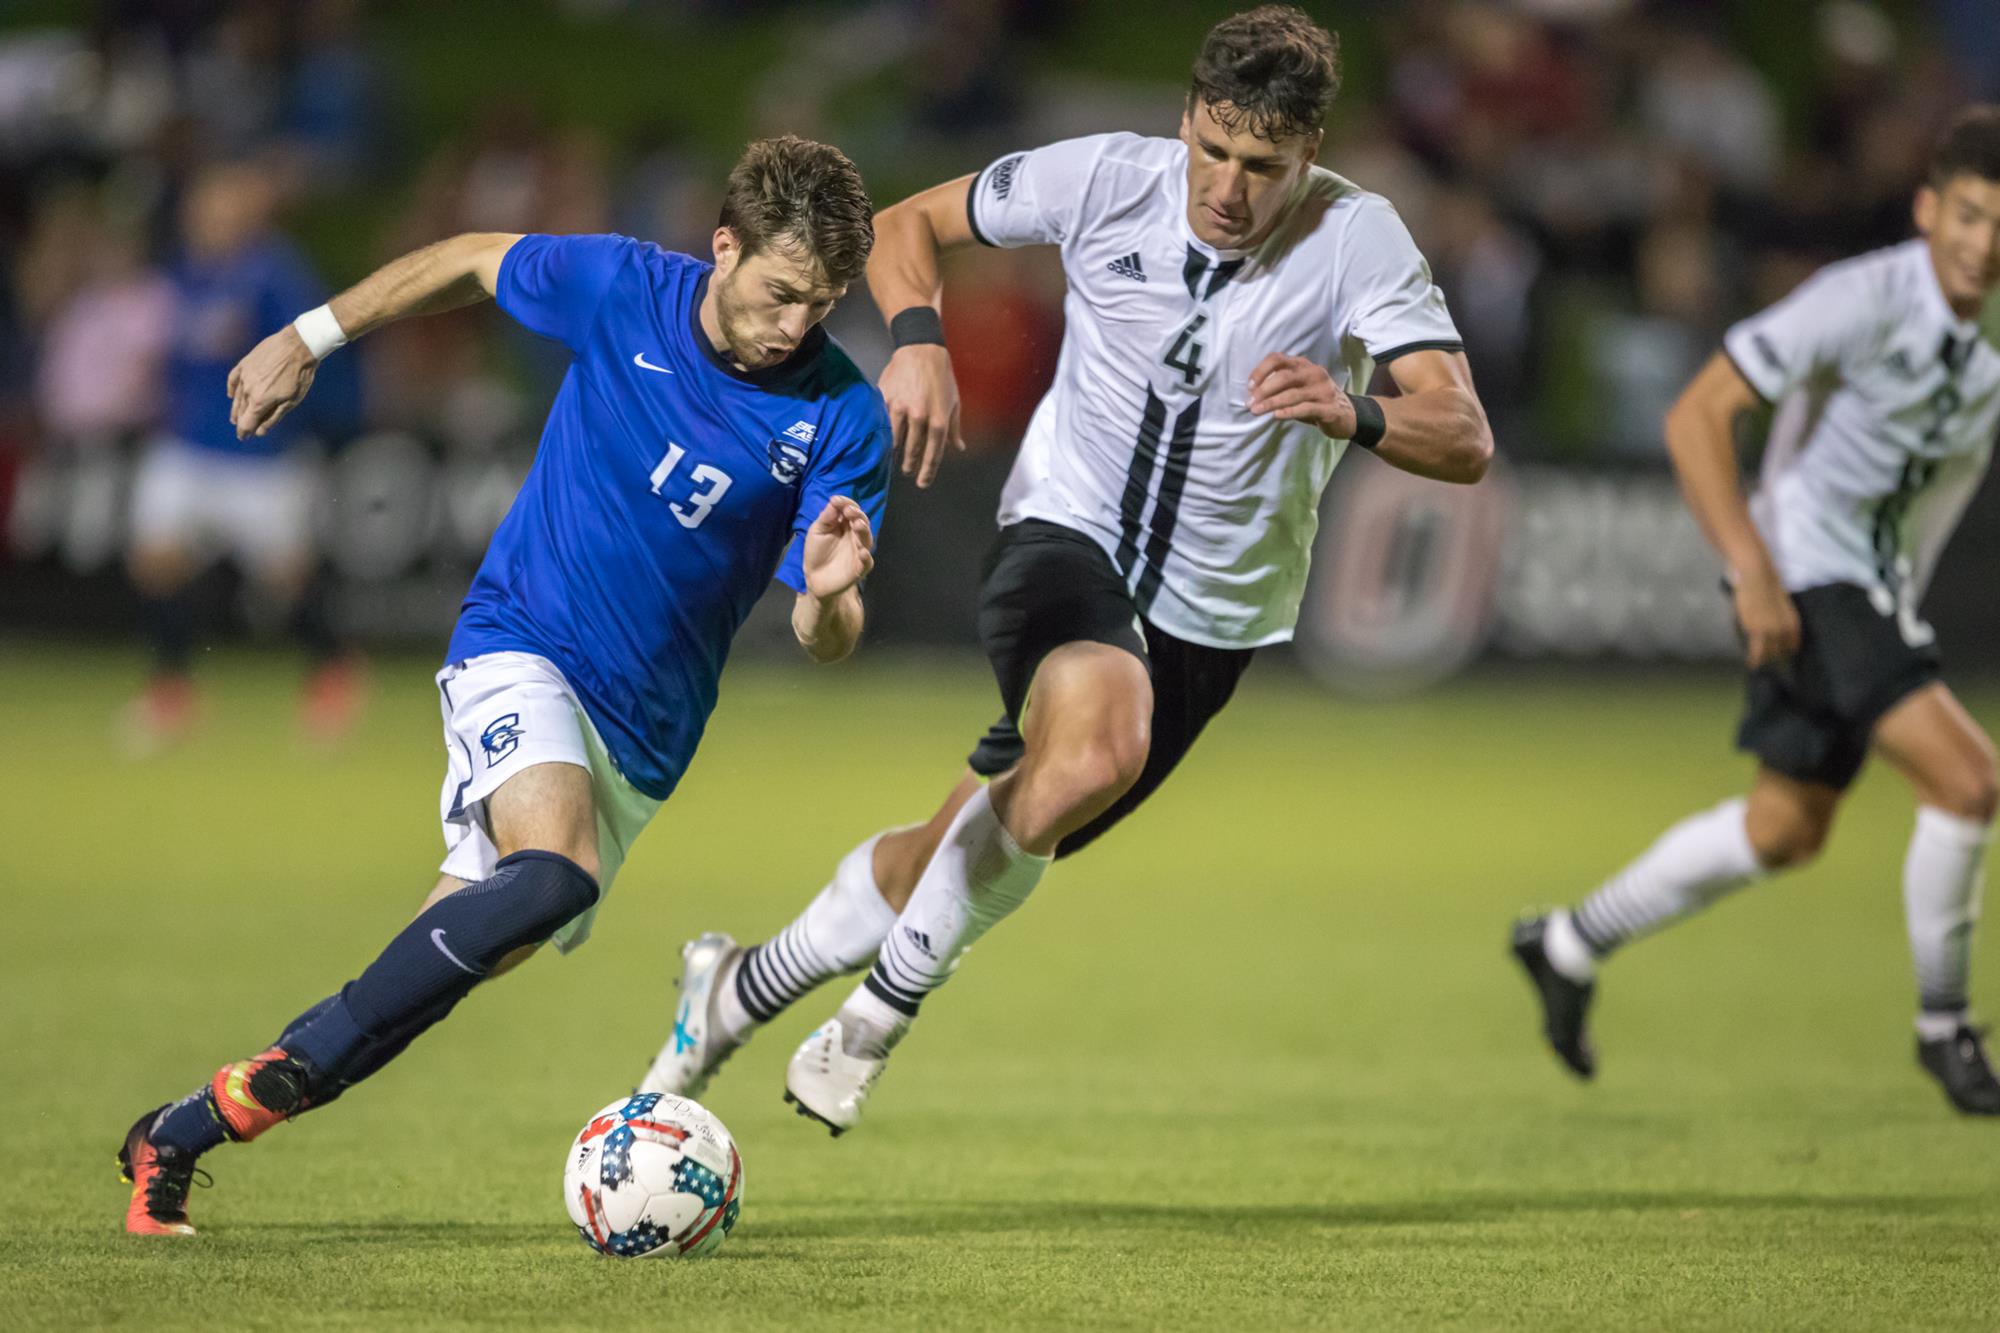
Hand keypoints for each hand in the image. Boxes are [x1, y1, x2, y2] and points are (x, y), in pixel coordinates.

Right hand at [228, 325, 319, 438]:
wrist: (298, 346)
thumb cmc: (299, 375)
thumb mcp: (291, 401)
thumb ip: (273, 418)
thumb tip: (259, 432)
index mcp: (259, 401)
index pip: (246, 423)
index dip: (244, 432)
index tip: (243, 438)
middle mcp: (248, 389)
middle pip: (241, 411)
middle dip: (241, 422)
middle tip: (242, 430)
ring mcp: (245, 375)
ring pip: (237, 397)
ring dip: (236, 409)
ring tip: (235, 417)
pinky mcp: (245, 363)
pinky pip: (233, 379)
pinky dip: (232, 388)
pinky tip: (231, 394)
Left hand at [801, 495, 875, 599]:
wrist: (814, 577)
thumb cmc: (816, 552)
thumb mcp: (817, 531)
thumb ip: (826, 517)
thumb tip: (834, 500)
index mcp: (845, 525)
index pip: (851, 510)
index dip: (846, 503)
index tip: (836, 500)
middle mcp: (855, 535)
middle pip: (861, 521)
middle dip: (856, 514)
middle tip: (849, 510)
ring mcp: (859, 551)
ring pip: (866, 539)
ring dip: (863, 530)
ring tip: (857, 524)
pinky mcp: (860, 568)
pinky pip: (866, 562)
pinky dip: (866, 557)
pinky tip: (862, 552)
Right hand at [879, 343, 962, 488]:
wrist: (921, 350)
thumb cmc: (941, 376)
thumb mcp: (954, 402)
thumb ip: (953, 428)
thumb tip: (958, 447)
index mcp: (938, 419)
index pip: (933, 453)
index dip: (928, 471)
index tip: (923, 482)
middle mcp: (919, 417)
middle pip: (913, 450)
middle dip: (911, 465)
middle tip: (909, 472)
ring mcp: (900, 409)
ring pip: (895, 440)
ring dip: (896, 454)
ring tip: (896, 460)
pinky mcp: (885, 400)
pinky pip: (882, 423)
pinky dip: (883, 435)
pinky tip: (883, 441)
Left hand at [1247, 352, 1354, 437]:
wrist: (1346, 415)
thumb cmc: (1314, 400)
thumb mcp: (1297, 388)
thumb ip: (1280, 387)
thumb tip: (1253, 395)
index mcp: (1303, 365)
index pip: (1278, 359)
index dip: (1261, 370)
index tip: (1249, 386)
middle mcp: (1314, 373)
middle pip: (1284, 376)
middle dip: (1264, 390)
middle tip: (1250, 403)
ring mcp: (1323, 390)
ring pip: (1293, 394)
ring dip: (1272, 403)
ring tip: (1257, 411)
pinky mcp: (1329, 408)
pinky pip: (1306, 408)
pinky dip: (1290, 411)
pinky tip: (1277, 415)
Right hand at [1732, 563, 1800, 667]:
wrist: (1758, 576)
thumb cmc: (1768, 585)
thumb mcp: (1781, 604)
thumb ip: (1780, 618)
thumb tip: (1775, 627)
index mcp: (1793, 622)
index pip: (1793, 645)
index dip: (1786, 652)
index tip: (1781, 656)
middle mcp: (1785, 629)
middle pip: (1782, 651)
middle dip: (1775, 659)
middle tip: (1768, 663)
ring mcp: (1771, 631)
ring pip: (1769, 654)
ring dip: (1764, 660)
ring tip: (1759, 665)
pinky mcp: (1756, 631)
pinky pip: (1756, 651)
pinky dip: (1754, 659)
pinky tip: (1752, 665)